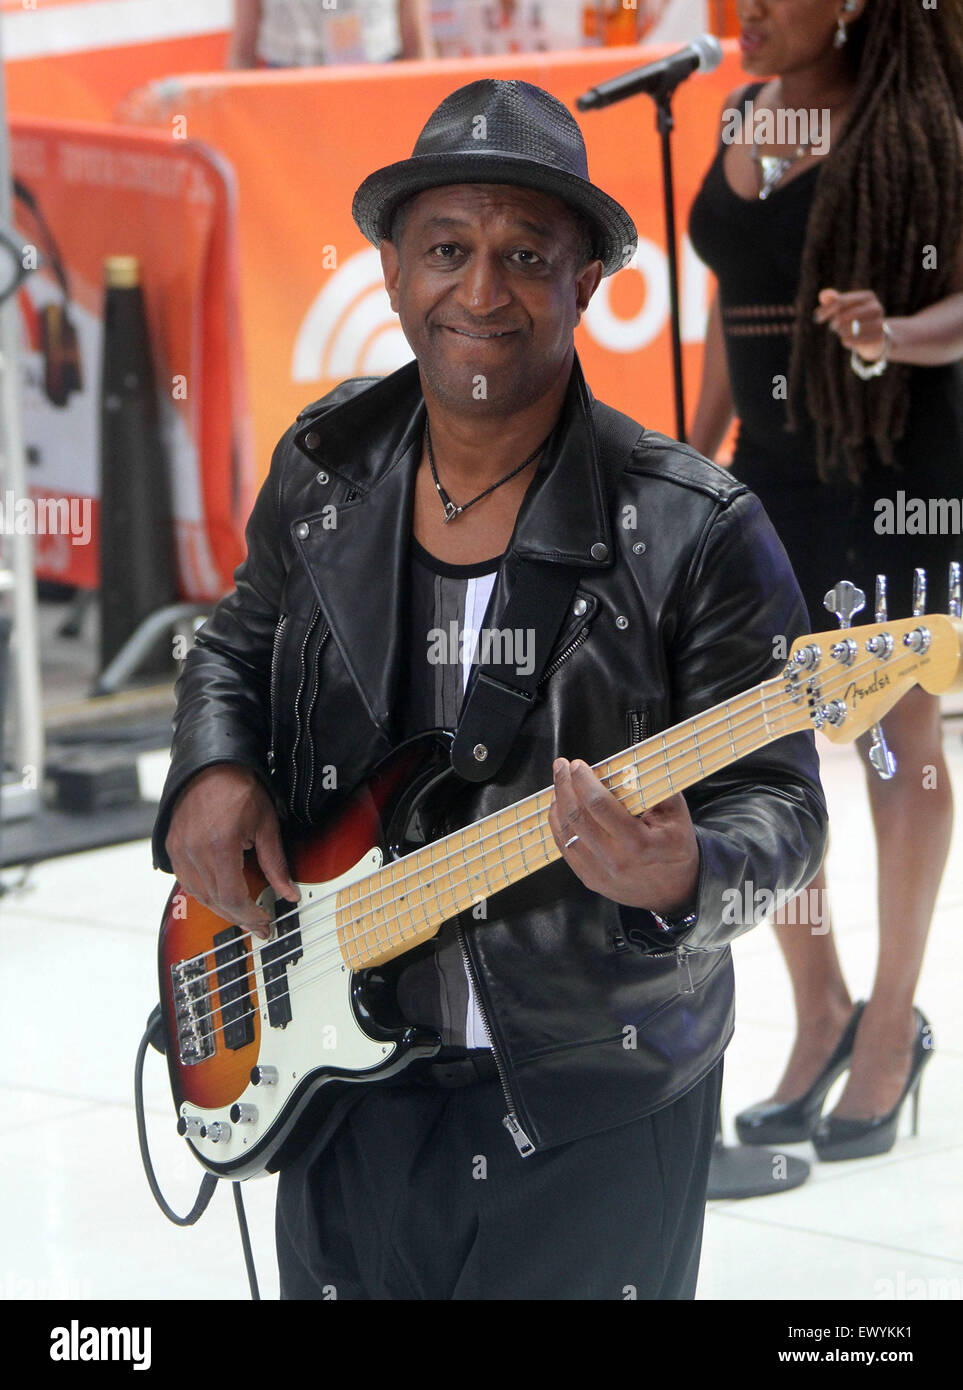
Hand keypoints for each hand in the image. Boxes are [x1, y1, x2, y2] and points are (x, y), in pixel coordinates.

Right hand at [165, 764, 298, 938]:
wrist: (211, 764)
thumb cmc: (240, 788)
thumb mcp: (266, 824)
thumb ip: (276, 863)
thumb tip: (289, 893)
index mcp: (220, 846)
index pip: (233, 897)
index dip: (250, 916)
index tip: (265, 922)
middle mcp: (194, 851)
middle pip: (215, 901)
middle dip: (239, 918)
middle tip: (259, 926)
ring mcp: (180, 849)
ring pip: (198, 896)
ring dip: (221, 909)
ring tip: (242, 914)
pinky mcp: (172, 846)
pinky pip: (186, 882)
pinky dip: (204, 894)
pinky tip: (220, 895)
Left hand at [547, 758, 698, 914]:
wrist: (676, 890)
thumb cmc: (675, 846)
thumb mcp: (676, 813)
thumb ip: (651, 786)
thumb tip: (624, 764)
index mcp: (639, 843)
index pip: (599, 805)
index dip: (583, 781)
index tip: (577, 764)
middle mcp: (615, 860)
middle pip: (577, 817)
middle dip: (564, 786)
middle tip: (561, 766)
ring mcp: (599, 873)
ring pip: (566, 832)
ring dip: (558, 803)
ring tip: (559, 783)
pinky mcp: (589, 879)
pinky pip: (565, 848)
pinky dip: (557, 824)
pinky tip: (558, 808)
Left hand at [814, 287, 887, 359]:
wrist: (876, 338)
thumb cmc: (856, 320)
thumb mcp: (844, 308)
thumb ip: (833, 300)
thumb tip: (823, 294)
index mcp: (868, 296)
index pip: (841, 302)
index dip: (827, 310)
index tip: (817, 318)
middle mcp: (876, 307)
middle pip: (845, 316)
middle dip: (834, 322)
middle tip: (832, 327)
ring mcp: (879, 323)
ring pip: (850, 329)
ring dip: (841, 332)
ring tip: (841, 332)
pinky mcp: (878, 338)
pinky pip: (855, 341)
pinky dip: (846, 341)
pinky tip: (846, 340)